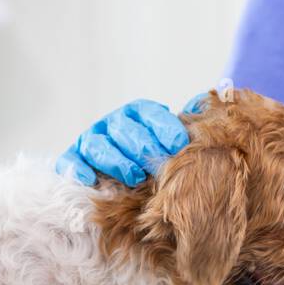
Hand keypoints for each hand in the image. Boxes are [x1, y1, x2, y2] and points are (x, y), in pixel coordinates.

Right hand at [56, 98, 198, 186]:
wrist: (129, 181)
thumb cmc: (159, 160)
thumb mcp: (175, 143)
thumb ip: (191, 126)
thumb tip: (213, 104)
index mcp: (140, 114)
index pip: (150, 114)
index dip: (164, 127)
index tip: (179, 144)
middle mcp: (115, 123)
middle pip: (124, 128)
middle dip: (141, 146)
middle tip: (156, 164)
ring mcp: (92, 140)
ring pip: (99, 145)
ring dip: (116, 160)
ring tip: (134, 176)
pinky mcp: (74, 160)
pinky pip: (70, 163)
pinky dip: (76, 171)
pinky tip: (89, 181)